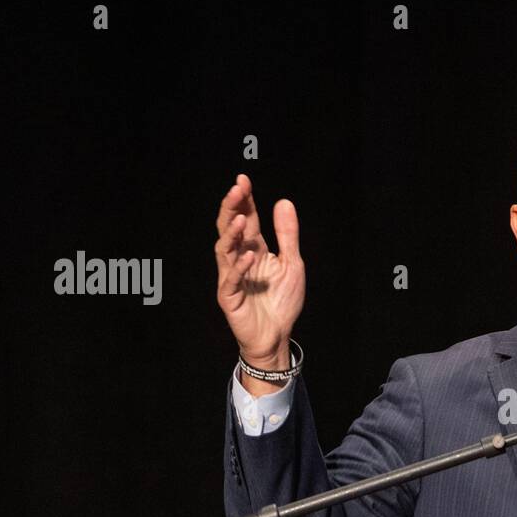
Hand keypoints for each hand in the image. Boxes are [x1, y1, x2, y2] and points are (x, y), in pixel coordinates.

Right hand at [214, 173, 304, 369]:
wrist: (277, 335)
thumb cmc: (282, 301)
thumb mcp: (292, 263)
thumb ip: (287, 234)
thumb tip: (283, 201)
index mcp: (254, 249)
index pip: (246, 219)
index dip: (244, 200)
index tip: (243, 180)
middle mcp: (239, 259)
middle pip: (230, 228)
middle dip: (232, 208)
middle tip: (236, 189)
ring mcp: (231, 277)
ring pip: (224, 250)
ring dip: (231, 233)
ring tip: (239, 218)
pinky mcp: (229, 296)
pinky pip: (232, 279)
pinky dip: (239, 266)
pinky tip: (249, 255)